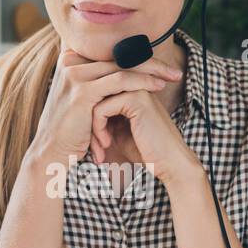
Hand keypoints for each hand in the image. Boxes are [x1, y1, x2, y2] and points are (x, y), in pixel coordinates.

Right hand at [30, 46, 181, 164]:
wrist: (51, 152)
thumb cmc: (72, 130)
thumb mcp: (84, 101)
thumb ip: (98, 83)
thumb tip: (122, 74)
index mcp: (70, 61)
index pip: (111, 52)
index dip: (138, 56)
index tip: (161, 65)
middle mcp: (69, 62)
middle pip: (118, 55)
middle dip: (150, 62)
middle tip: (172, 69)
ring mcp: (74, 75)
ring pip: (122, 66)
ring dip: (151, 71)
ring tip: (172, 77)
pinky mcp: (82, 91)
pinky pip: (119, 81)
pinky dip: (142, 83)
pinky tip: (157, 87)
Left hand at [90, 54, 201, 186]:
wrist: (169, 163)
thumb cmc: (144, 151)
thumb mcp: (118, 131)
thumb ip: (104, 116)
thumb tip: (78, 112)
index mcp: (132, 89)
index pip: (98, 94)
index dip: (90, 118)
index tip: (93, 142)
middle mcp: (135, 84)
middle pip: (94, 95)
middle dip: (87, 122)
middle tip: (92, 147)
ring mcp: (137, 89)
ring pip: (94, 100)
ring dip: (92, 127)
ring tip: (99, 147)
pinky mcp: (136, 99)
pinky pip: (101, 108)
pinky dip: (98, 128)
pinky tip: (106, 144)